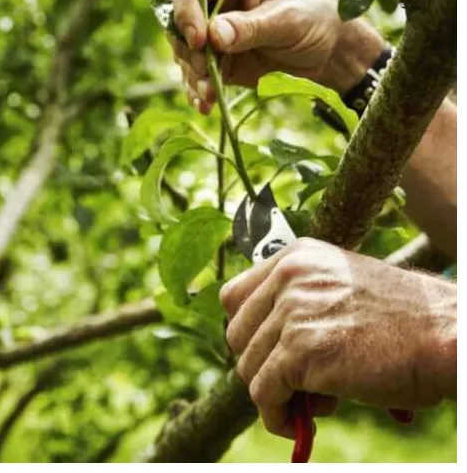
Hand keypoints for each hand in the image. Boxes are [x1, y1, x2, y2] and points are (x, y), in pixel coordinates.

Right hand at [168, 0, 384, 113]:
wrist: (327, 53)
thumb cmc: (313, 21)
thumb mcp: (287, 20)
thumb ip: (250, 27)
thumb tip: (214, 35)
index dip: (186, 10)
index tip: (198, 39)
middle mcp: (216, 4)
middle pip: (179, 22)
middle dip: (188, 50)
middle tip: (205, 70)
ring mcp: (214, 34)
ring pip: (184, 53)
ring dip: (193, 75)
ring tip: (208, 94)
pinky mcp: (217, 62)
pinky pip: (196, 76)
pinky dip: (198, 91)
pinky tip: (206, 105)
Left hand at [219, 237, 456, 438]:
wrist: (447, 336)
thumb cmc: (403, 321)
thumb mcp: (340, 289)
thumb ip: (298, 302)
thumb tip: (257, 345)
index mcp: (297, 257)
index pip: (234, 297)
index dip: (246, 331)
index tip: (266, 353)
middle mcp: (290, 277)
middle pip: (235, 334)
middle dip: (260, 365)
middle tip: (296, 383)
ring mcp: (293, 312)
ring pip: (247, 367)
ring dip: (275, 394)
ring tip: (314, 400)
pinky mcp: (301, 350)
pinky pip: (264, 393)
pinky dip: (275, 416)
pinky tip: (299, 423)